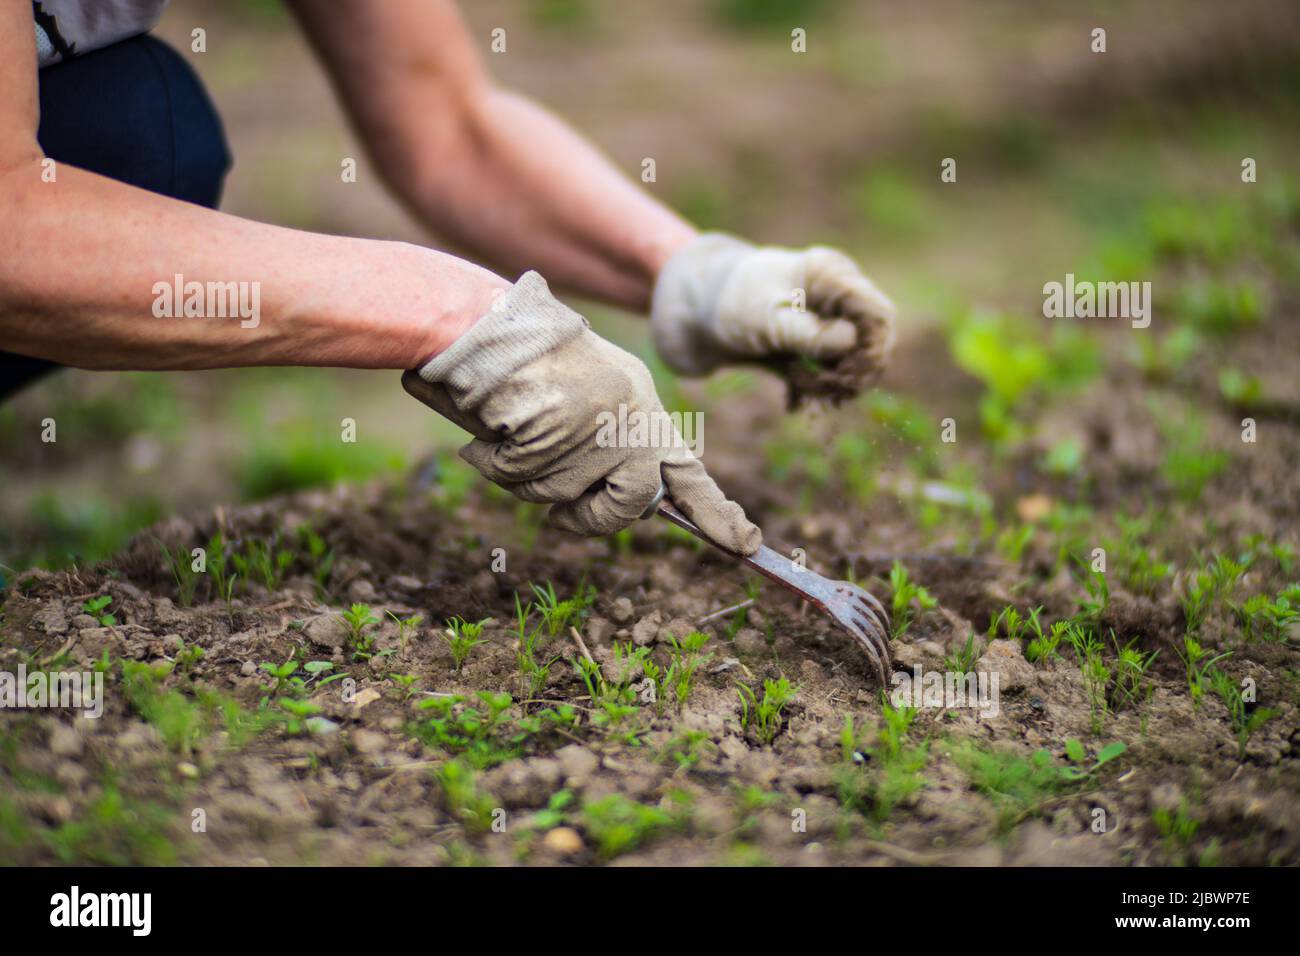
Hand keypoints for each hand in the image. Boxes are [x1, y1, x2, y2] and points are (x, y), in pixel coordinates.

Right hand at [402, 271, 760, 553]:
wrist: (490, 324)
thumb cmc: (531, 357)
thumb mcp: (596, 393)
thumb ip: (622, 441)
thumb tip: (643, 504)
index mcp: (641, 407)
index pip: (687, 473)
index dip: (716, 514)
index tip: (747, 545)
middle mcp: (629, 421)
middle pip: (630, 507)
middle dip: (594, 518)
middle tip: (563, 505)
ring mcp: (594, 433)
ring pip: (564, 499)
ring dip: (532, 478)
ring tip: (517, 430)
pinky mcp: (554, 441)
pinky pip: (519, 480)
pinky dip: (496, 461)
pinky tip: (493, 425)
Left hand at [650, 232, 894, 377]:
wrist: (692, 311)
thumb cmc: (730, 305)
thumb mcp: (768, 322)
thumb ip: (811, 334)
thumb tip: (853, 343)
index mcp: (832, 276)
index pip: (880, 314)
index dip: (873, 351)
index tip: (847, 379)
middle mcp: (837, 293)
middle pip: (873, 340)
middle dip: (852, 372)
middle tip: (822, 391)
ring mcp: (828, 316)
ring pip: (853, 360)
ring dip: (831, 382)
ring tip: (798, 386)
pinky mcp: (814, 339)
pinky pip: (831, 369)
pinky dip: (816, 385)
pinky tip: (794, 397)